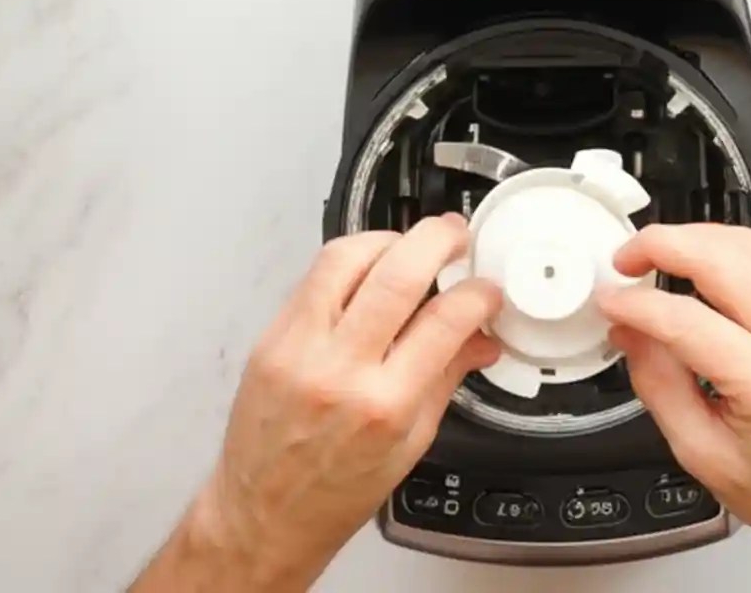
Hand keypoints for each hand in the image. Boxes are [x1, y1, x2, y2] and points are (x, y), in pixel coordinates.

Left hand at [132, 214, 499, 592]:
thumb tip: (480, 342)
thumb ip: (447, 380)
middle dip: (437, 241)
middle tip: (455, 237)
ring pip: (345, 259)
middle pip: (395, 275)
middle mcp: (338, 372)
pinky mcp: (270, 338)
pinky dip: (349, 263)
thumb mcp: (412, 444)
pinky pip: (312, 278)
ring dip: (388, 239)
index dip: (476, 294)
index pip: (444, 323)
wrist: (264, 514)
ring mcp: (297, 349)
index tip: (487, 289)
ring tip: (411, 246)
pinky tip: (369, 270)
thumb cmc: (333, 493)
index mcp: (384, 407)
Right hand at [598, 224, 750, 591]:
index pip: (686, 319)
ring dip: (698, 239)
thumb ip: (660, 387)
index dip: (635, 304)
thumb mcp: (704, 455)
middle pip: (724, 257)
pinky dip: (729, 250)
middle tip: (624, 259)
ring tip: (656, 255)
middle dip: (663, 244)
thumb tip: (631, 335)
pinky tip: (701, 263)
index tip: (609, 301)